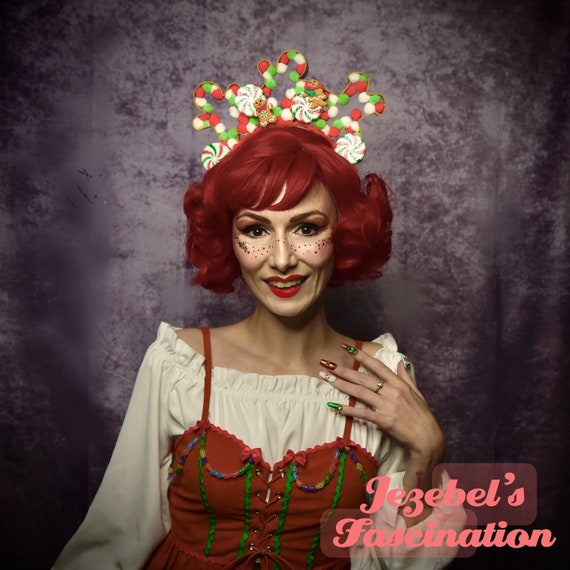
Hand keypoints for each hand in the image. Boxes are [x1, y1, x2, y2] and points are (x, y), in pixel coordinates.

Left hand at [319, 346, 445, 463]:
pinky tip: (335, 406)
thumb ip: (405, 376)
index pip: (376, 366)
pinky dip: (348, 410)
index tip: (347, 348)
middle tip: (326, 363)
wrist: (428, 438)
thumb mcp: (417, 392)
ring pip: (359, 392)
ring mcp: (387, 406)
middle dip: (343, 370)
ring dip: (341, 385)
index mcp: (398, 383)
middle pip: (363, 378)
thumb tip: (399, 361)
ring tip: (326, 378)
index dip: (361, 356)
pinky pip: (363, 413)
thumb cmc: (422, 416)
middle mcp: (391, 392)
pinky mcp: (384, 420)